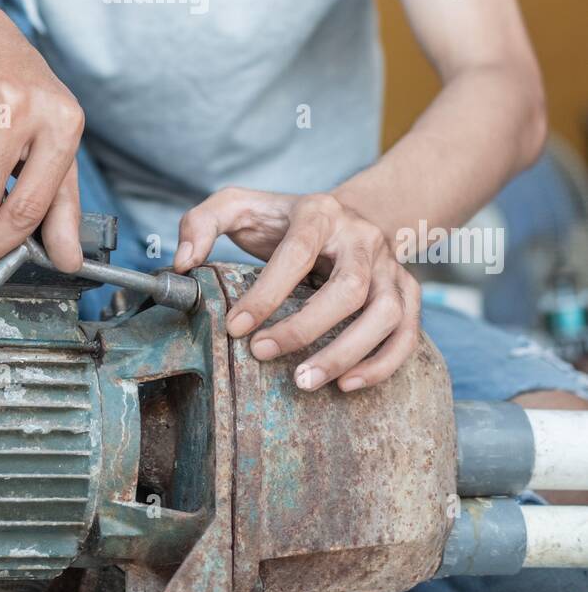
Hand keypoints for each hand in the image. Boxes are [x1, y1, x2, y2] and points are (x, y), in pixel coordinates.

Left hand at [171, 188, 420, 391]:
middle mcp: (362, 238)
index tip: (236, 327)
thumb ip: (202, 222)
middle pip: (349, 288)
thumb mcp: (240, 206)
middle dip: (305, 328)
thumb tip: (184, 262)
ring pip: (385, 314)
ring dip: (347, 353)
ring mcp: (390, 267)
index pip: (296, 252)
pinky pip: (407, 333)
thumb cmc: (286, 221)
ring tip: (304, 382)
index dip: (266, 293)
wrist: (349, 216)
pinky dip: (382, 364)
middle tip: (262, 354)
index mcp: (319, 213)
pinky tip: (347, 385)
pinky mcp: (407, 293)